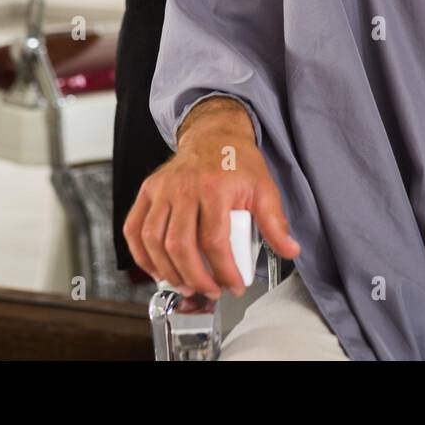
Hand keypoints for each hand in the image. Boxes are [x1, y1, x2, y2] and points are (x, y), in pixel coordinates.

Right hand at [122, 101, 299, 298]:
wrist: (214, 134)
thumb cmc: (237, 161)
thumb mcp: (263, 188)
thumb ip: (275, 222)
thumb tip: (290, 250)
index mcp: (214, 187)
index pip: (214, 240)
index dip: (223, 271)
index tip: (234, 285)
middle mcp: (184, 187)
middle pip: (180, 244)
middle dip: (194, 277)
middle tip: (210, 291)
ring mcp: (162, 189)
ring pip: (154, 240)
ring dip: (167, 271)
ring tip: (186, 285)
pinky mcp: (148, 191)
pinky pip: (134, 228)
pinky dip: (140, 254)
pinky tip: (156, 269)